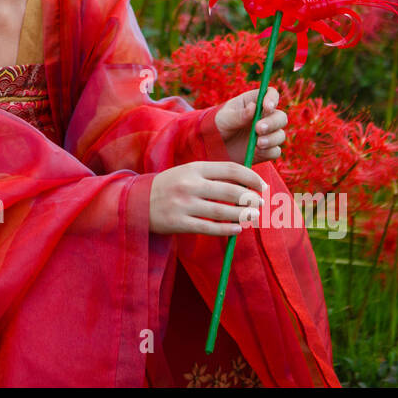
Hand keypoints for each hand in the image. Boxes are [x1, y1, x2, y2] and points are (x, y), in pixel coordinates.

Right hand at [149, 161, 267, 235]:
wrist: (136, 201)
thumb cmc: (169, 186)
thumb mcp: (188, 173)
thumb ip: (213, 176)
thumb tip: (245, 184)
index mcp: (194, 168)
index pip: (230, 169)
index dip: (251, 177)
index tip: (262, 186)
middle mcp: (189, 184)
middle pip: (230, 191)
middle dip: (251, 198)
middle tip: (261, 204)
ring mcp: (184, 204)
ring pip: (222, 211)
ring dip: (243, 215)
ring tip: (253, 217)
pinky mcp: (179, 223)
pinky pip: (209, 228)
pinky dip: (227, 229)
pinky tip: (238, 229)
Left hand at [214, 86, 287, 164]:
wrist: (215, 146)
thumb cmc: (219, 125)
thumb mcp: (224, 118)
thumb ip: (238, 114)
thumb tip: (253, 107)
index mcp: (255, 102)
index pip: (271, 94)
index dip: (272, 99)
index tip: (267, 107)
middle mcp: (265, 117)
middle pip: (280, 117)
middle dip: (273, 122)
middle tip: (258, 129)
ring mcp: (268, 134)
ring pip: (280, 135)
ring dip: (272, 139)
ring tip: (258, 143)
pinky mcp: (267, 150)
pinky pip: (275, 151)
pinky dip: (268, 152)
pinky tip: (257, 151)